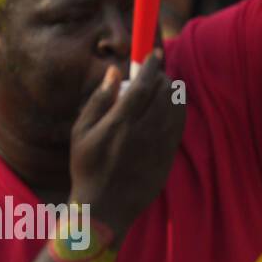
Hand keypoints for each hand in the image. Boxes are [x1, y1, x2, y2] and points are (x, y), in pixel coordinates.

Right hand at [68, 49, 185, 238]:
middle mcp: (143, 134)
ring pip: (175, 110)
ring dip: (172, 93)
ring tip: (164, 87)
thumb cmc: (87, 168)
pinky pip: (178, 128)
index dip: (151, 66)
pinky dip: (178, 112)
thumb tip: (114, 72)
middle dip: (162, 77)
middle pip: (163, 95)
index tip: (154, 53)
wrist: (106, 208)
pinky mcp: (168, 159)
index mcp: (120, 124)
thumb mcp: (82, 132)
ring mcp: (158, 147)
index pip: (142, 86)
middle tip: (156, 72)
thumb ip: (99, 99)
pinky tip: (171, 107)